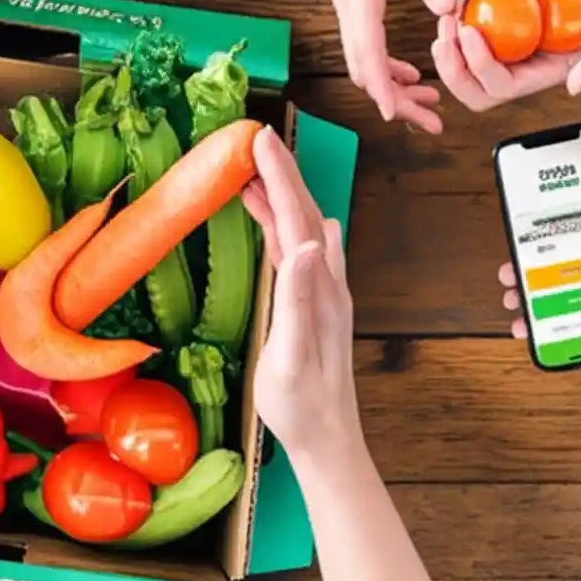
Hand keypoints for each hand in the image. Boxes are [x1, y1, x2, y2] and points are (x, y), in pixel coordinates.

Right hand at [242, 127, 359, 460]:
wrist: (328, 440)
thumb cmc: (303, 405)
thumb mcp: (291, 355)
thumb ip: (298, 298)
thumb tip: (308, 241)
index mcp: (319, 289)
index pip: (297, 218)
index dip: (279, 177)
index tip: (261, 141)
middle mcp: (326, 284)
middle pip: (303, 214)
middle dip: (280, 174)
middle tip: (256, 140)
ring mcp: (323, 294)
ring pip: (300, 230)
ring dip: (279, 197)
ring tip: (253, 171)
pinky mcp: (315, 306)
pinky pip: (297, 251)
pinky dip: (281, 226)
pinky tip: (278, 221)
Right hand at [333, 0, 453, 132]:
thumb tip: (440, 8)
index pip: (366, 49)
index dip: (380, 85)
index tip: (393, 113)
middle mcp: (348, 2)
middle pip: (363, 66)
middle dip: (393, 97)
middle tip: (429, 119)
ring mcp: (350, 2)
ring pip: (364, 60)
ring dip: (393, 86)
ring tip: (426, 103)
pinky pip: (368, 45)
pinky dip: (388, 66)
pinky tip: (412, 73)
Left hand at [434, 0, 580, 110]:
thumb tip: (573, 87)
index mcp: (546, 75)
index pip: (500, 87)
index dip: (478, 67)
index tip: (471, 33)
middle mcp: (524, 65)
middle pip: (474, 88)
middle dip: (451, 68)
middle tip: (445, 35)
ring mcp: (513, 45)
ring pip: (466, 63)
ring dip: (449, 45)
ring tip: (448, 18)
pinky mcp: (506, 23)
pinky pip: (473, 32)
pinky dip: (460, 20)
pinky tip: (462, 2)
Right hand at [497, 209, 580, 424]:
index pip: (580, 248)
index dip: (554, 239)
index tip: (532, 232)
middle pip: (552, 274)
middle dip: (525, 270)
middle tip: (509, 270)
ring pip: (543, 302)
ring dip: (521, 297)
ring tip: (510, 298)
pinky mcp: (573, 342)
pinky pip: (544, 333)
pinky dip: (527, 329)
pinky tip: (519, 328)